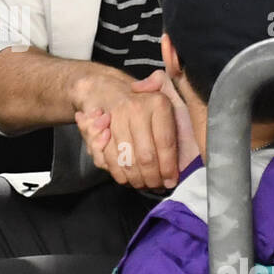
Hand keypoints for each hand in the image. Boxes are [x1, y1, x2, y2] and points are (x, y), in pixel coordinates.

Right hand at [73, 68, 178, 190]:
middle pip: (146, 155)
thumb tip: (164, 88)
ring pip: (127, 160)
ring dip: (136, 179)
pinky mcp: (98, 130)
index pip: (166, 143)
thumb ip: (174, 92)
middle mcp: (135, 109)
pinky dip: (118, 174)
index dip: (169, 166)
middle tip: (159, 186)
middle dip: (153, 177)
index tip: (172, 180)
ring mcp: (116, 119)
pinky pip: (107, 159)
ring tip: (145, 185)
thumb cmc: (146, 101)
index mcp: (157, 103)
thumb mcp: (168, 93)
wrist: (108, 92)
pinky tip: (128, 179)